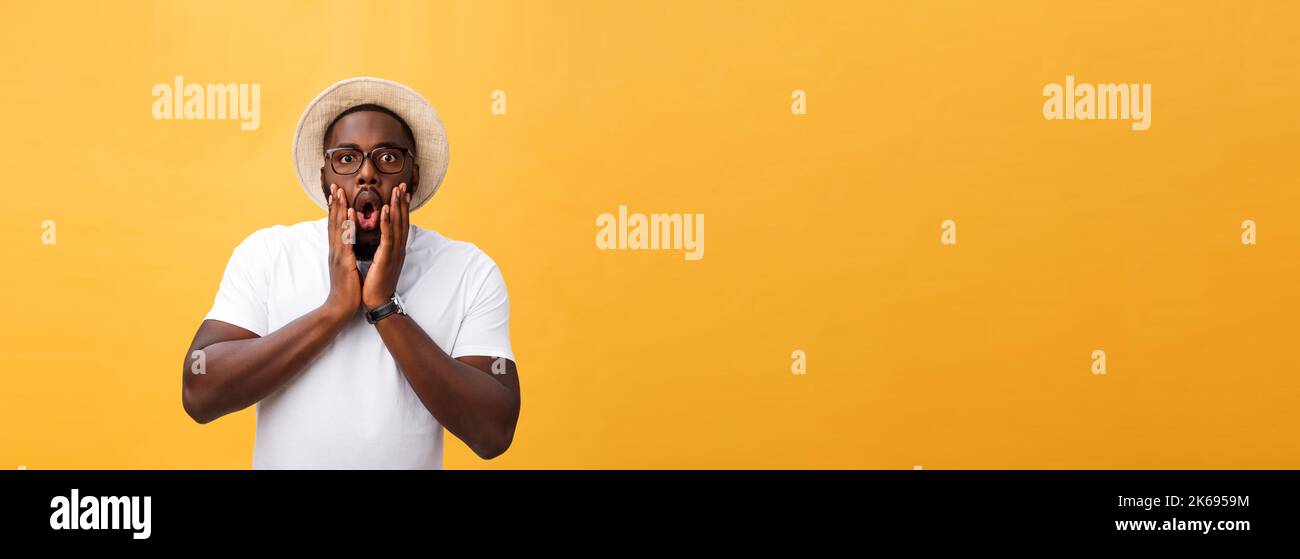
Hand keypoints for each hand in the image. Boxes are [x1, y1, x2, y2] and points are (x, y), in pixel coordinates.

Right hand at [325, 184, 361, 316]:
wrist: (340, 308)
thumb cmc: (347, 290)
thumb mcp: (347, 269)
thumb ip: (347, 257)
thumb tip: (349, 250)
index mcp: (337, 252)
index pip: (335, 228)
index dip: (335, 211)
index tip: (336, 196)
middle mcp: (334, 250)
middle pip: (333, 223)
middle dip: (334, 204)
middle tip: (335, 186)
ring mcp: (337, 254)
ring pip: (337, 227)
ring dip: (338, 208)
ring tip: (339, 192)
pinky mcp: (343, 260)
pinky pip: (346, 238)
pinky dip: (346, 224)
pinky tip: (349, 212)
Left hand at [363, 182, 410, 310]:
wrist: (377, 301)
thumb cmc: (376, 283)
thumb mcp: (381, 262)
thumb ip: (383, 249)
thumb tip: (382, 240)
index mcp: (396, 249)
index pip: (401, 224)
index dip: (402, 207)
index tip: (402, 193)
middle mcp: (398, 248)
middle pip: (402, 220)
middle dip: (402, 202)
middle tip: (403, 184)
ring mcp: (394, 253)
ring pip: (397, 225)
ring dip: (396, 206)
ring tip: (396, 190)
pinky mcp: (386, 258)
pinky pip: (387, 236)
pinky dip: (386, 221)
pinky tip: (385, 208)